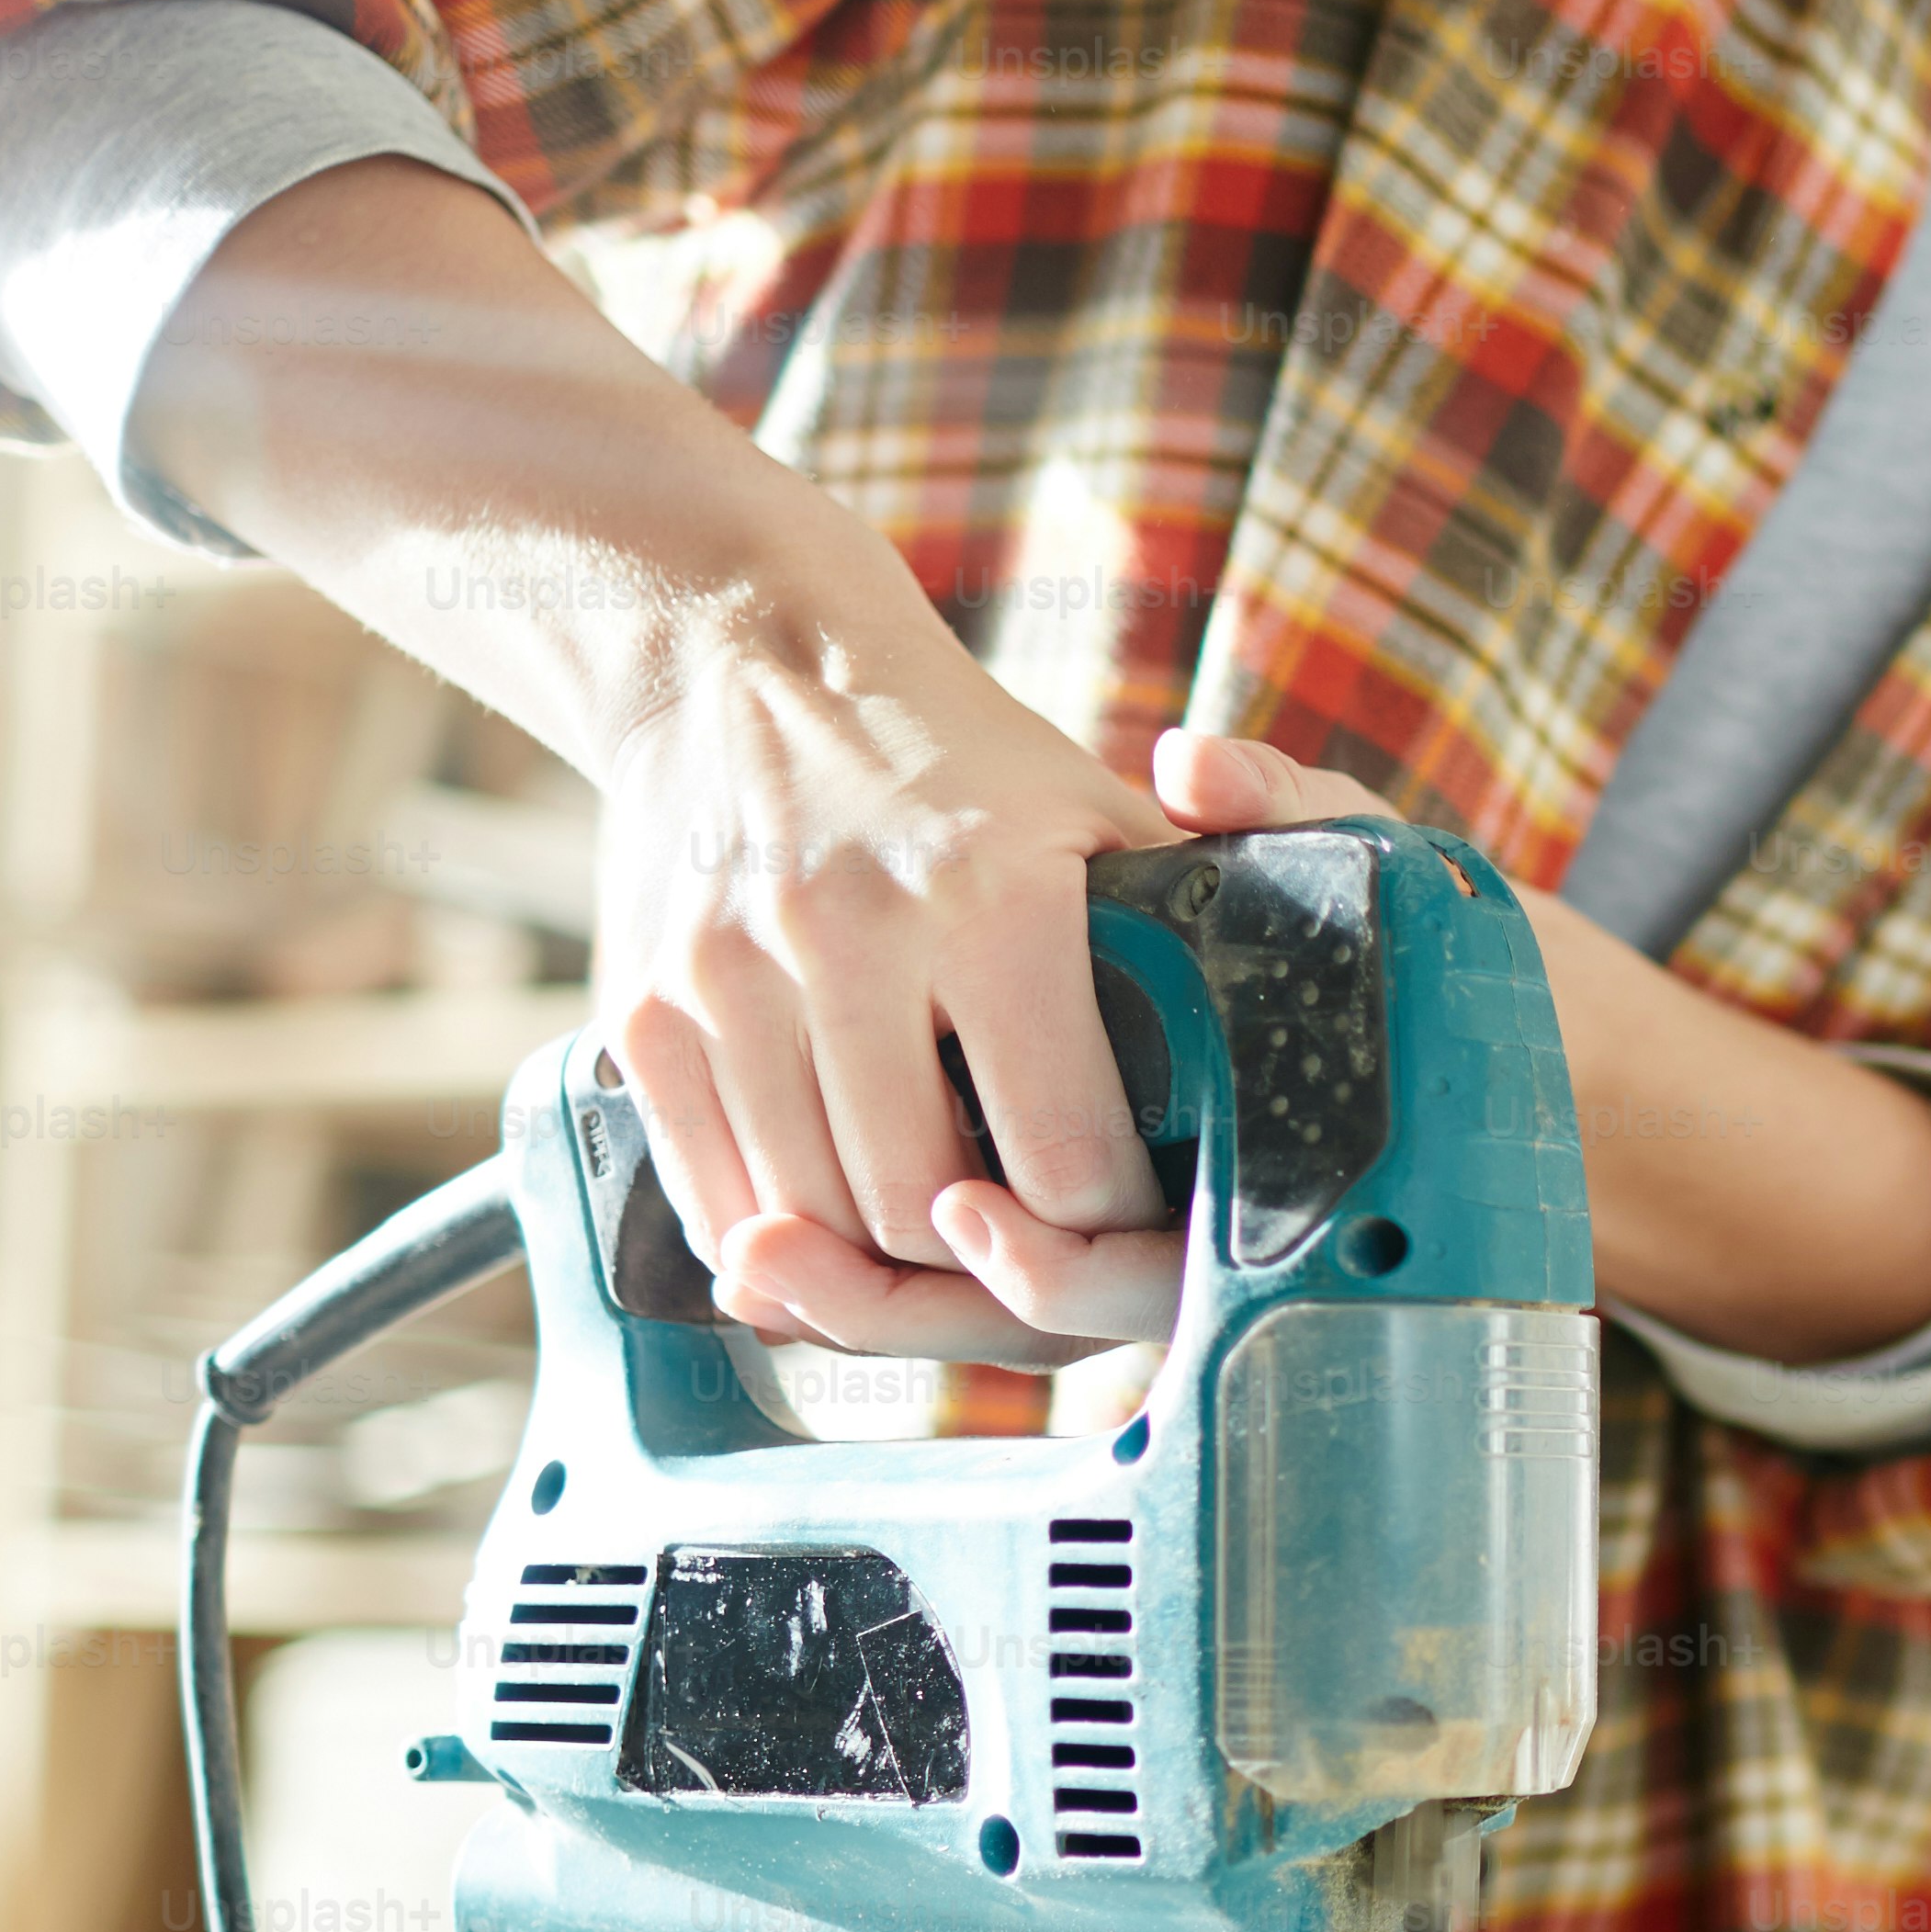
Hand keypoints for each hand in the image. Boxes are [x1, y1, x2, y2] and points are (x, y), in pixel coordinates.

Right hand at [600, 681, 1378, 1365]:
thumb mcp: (1099, 815)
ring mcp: (728, 977)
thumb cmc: (957, 761)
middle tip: (1028, 1256)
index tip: (1131, 1217)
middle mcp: (851, 935)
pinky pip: (707, 1198)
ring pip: (811, 1224)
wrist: (744, 660)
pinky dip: (774, 1251)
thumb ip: (1205, 914)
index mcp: (993, 897)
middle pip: (922, 1213)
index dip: (1111, 1221)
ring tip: (938, 1253)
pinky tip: (831, 1242)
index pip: (1065, 1157)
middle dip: (985, 1266)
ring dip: (875, 1271)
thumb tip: (1288, 1047)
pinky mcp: (642, 1010)